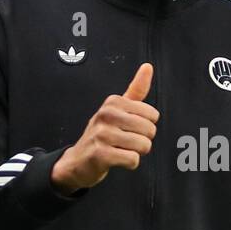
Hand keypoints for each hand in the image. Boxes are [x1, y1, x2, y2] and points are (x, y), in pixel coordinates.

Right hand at [51, 63, 158, 192]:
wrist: (78, 161)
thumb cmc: (102, 134)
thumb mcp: (117, 110)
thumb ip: (135, 90)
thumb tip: (148, 66)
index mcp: (113, 102)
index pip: (152, 115)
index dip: (145, 126)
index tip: (128, 128)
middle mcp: (107, 114)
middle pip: (150, 130)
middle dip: (142, 141)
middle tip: (124, 141)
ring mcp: (102, 134)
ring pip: (143, 146)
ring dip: (136, 153)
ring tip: (120, 150)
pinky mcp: (101, 154)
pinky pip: (133, 160)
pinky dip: (129, 163)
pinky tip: (116, 159)